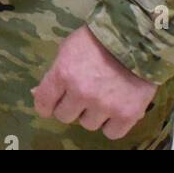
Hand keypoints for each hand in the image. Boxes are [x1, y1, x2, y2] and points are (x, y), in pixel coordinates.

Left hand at [32, 25, 158, 139]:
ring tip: (102, 97)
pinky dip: (112, 124)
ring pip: (88, 124)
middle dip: (70, 106)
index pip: (43, 102)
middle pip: (64, 116)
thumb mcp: (68, 49)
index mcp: (63, 73)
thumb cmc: (97, 40)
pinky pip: (112, 133)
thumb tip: (37, 93)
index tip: (49, 105)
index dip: (45, 105)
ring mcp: (105, 106)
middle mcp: (81, 92)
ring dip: (92, 114)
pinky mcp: (127, 115)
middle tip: (81, 95)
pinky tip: (115, 109)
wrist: (136, 39)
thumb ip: (54, 73)